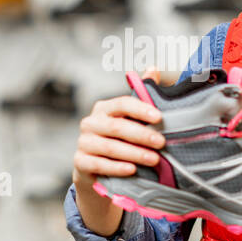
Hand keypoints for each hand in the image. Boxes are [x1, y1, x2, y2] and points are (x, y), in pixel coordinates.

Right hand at [72, 68, 164, 235]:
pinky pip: (99, 164)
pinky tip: (132, 170)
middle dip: (142, 135)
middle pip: (117, 127)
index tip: (160, 117)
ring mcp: (83, 142)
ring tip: (154, 159)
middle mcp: (90, 123)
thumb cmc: (120, 142)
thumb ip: (142, 96)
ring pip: (110, 147)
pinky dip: (117, 168)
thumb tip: (154, 68)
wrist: (98, 172)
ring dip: (134, 153)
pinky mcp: (80, 162)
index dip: (141, 109)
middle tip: (161, 143)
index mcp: (104, 109)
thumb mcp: (131, 121)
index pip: (122, 104)